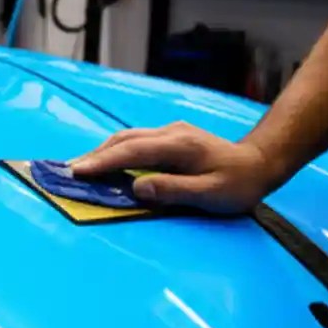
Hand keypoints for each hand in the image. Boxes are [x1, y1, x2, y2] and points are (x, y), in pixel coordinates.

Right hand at [71, 122, 281, 213]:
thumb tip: (136, 187)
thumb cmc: (239, 184)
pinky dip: (116, 151)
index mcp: (179, 146)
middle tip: (67, 170)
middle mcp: (171, 133)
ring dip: (102, 152)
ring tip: (80, 167)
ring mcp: (171, 132)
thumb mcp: (211, 194)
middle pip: (123, 140)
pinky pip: (135, 141)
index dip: (102, 162)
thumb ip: (173, 191)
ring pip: (127, 138)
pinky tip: (107, 161)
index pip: (131, 152)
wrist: (260, 162)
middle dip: (93, 155)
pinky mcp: (171, 136)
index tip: (77, 171)